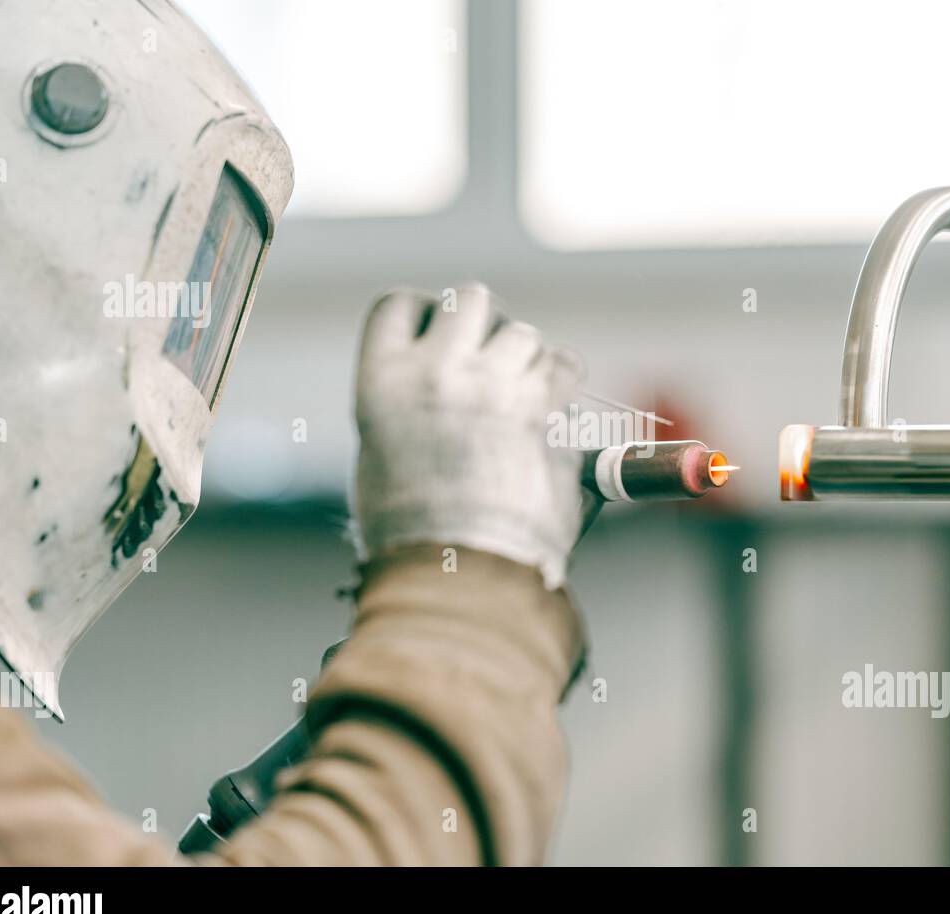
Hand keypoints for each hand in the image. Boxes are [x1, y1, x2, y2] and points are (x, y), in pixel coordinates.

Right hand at [353, 285, 594, 588]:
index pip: (402, 305)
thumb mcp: (384, 458)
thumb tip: (452, 380)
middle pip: (471, 299)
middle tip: (492, 362)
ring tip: (522, 404)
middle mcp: (439, 371)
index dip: (427, 313)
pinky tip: (552, 412)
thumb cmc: (419, 537)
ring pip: (524, 334)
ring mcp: (497, 386)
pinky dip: (562, 382)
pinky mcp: (547, 409)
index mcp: (384, 382)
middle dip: (486, 325)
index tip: (442, 333)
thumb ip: (414, 404)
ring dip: (528, 360)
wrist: (464, 579)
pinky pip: (565, 365)